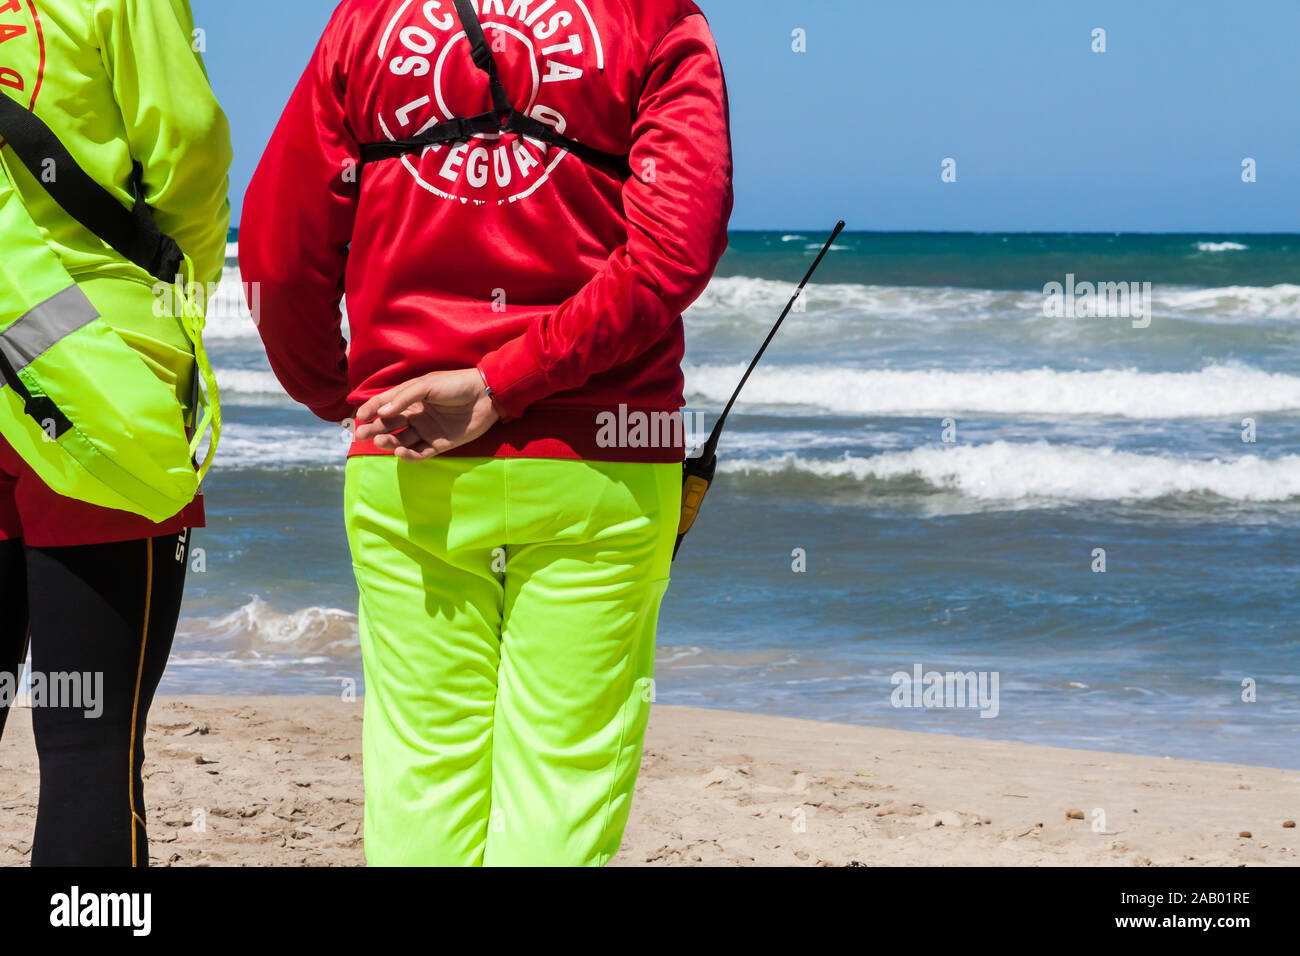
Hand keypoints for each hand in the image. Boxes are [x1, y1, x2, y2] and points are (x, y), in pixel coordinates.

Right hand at [353, 368, 499, 460]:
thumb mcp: (427, 385)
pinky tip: (400, 451)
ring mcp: (427, 430)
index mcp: (410, 398)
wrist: (485, 396)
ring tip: (381, 440)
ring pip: (402, 439)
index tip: (359, 417)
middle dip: (374, 429)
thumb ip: (404, 398)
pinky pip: (420, 452)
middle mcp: (416, 415)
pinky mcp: (440, 443)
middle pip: (389, 425)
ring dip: (389, 441)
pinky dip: (409, 455)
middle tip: (362, 434)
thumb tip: (381, 412)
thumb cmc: (455, 384)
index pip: (384, 405)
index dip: (370, 411)